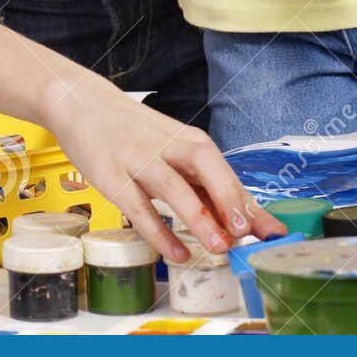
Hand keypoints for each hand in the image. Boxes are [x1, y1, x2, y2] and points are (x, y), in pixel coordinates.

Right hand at [49, 85, 285, 262]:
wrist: (81, 103)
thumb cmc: (135, 134)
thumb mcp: (173, 152)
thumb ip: (205, 185)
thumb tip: (245, 224)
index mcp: (188, 141)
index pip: (225, 173)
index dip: (250, 204)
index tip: (276, 233)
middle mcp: (167, 147)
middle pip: (204, 166)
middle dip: (228, 198)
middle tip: (246, 232)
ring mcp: (137, 160)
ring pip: (172, 187)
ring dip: (198, 217)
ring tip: (219, 247)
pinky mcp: (110, 175)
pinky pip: (136, 207)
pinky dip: (157, 231)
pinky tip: (175, 253)